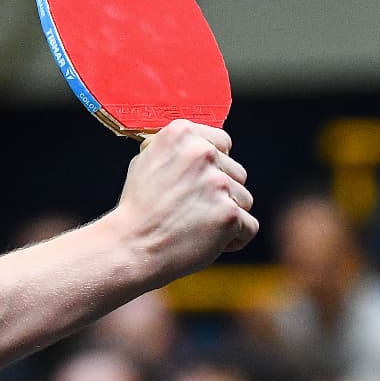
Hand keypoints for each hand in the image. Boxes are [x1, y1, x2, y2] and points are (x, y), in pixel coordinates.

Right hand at [107, 120, 256, 285]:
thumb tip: (202, 145)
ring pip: (244, 199)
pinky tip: (206, 241)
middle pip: (237, 173)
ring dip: (227, 215)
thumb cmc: (137, 208)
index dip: (213, 166)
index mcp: (182, 133)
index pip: (223, 142)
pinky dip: (233, 239)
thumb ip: (178, 149)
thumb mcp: (146, 161)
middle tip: (191, 210)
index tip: (197, 183)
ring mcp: (218, 183)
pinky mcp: (229, 214)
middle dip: (221, 193)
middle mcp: (202, 153)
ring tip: (196, 226)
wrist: (131, 247)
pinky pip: (248, 227)